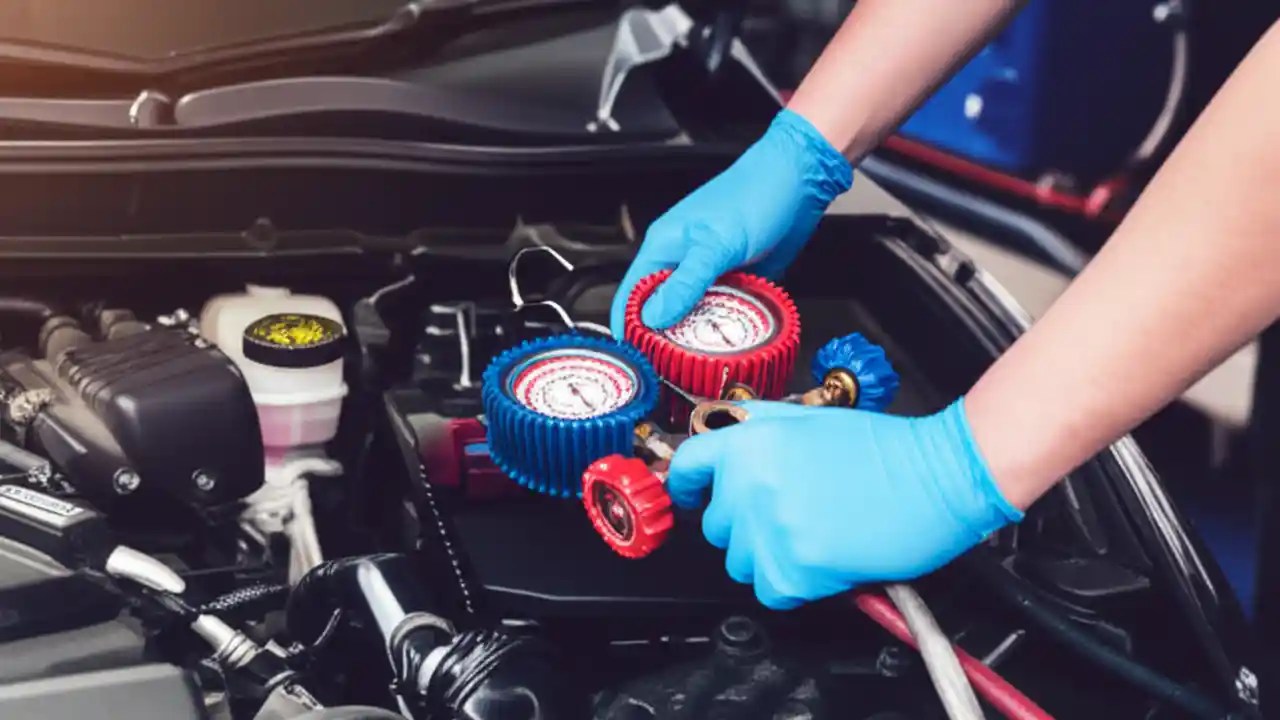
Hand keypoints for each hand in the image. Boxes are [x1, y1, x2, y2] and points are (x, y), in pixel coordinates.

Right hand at [610, 109, 852, 334]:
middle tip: (674, 366)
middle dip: (667, 336)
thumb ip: (686, 283)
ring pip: (696, 311)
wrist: (799, 181)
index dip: (630, 326)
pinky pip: (726, 307)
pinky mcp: (737, 276)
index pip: (632, 294)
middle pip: (663, 308)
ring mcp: (710, 269)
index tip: (637, 357)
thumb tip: (653, 318)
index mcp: (664, 246)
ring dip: (701, 332)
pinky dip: (729, 321)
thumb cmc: (754, 196)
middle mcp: (683, 259)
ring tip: (705, 357)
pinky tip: (736, 336)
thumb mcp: (716, 245)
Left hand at [666, 399, 1022, 608]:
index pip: (688, 465)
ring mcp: (771, 528)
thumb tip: (728, 444)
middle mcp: (752, 483)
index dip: (685, 485)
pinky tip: (824, 560)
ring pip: (741, 563)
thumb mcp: (811, 419)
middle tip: (792, 516)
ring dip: (771, 557)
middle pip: (716, 525)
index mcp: (753, 441)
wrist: (939, 475)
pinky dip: (795, 585)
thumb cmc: (888, 448)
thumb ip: (762, 430)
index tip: (688, 496)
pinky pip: (772, 591)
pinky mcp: (796, 568)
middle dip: (748, 526)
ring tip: (814, 536)